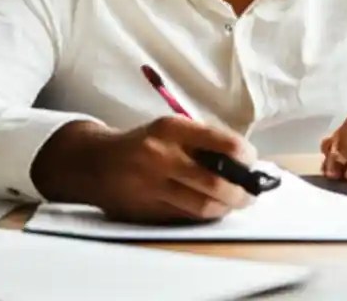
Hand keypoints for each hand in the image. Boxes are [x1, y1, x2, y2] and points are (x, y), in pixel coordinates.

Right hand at [33, 117, 257, 222]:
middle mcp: (161, 156)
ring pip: (203, 206)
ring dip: (226, 208)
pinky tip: (211, 209)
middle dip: (241, 192)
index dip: (244, 156)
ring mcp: (153, 185)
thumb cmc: (143, 144)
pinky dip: (204, 216)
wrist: (96, 162)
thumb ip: (201, 141)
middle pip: (215, 182)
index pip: (222, 143)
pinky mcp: (147, 208)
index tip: (251, 162)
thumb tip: (242, 160)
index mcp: (171, 129)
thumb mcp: (169, 129)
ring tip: (233, 204)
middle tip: (249, 194)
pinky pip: (185, 217)